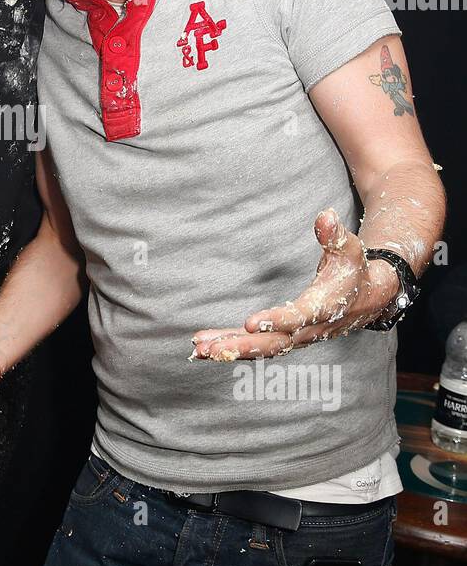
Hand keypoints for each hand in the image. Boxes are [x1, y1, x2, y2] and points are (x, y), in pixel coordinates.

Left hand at [189, 208, 397, 359]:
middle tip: (209, 349)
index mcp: (324, 308)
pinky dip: (232, 348)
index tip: (250, 323)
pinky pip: (257, 346)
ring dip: (229, 350)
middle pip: (273, 343)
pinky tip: (204, 348)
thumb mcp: (349, 250)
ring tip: (198, 350)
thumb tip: (326, 216)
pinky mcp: (285, 337)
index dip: (276, 320)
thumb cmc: (353, 270)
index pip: (299, 317)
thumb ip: (335, 236)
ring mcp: (296, 337)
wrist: (366, 299)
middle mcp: (308, 330)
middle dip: (241, 346)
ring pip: (261, 349)